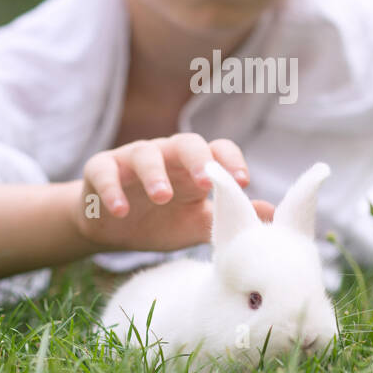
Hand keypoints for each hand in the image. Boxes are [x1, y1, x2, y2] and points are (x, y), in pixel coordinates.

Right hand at [73, 133, 274, 251]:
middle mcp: (165, 155)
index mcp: (193, 166)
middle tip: (206, 182)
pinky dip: (112, 189)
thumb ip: (228, 217)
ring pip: (145, 153)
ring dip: (155, 174)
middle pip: (185, 142)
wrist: (111, 230)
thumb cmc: (160, 221)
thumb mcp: (197, 223)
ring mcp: (131, 159)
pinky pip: (105, 171)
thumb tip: (272, 215)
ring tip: (162, 197)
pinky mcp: (100, 170)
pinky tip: (120, 210)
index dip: (232, 161)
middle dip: (198, 159)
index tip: (244, 182)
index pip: (218, 150)